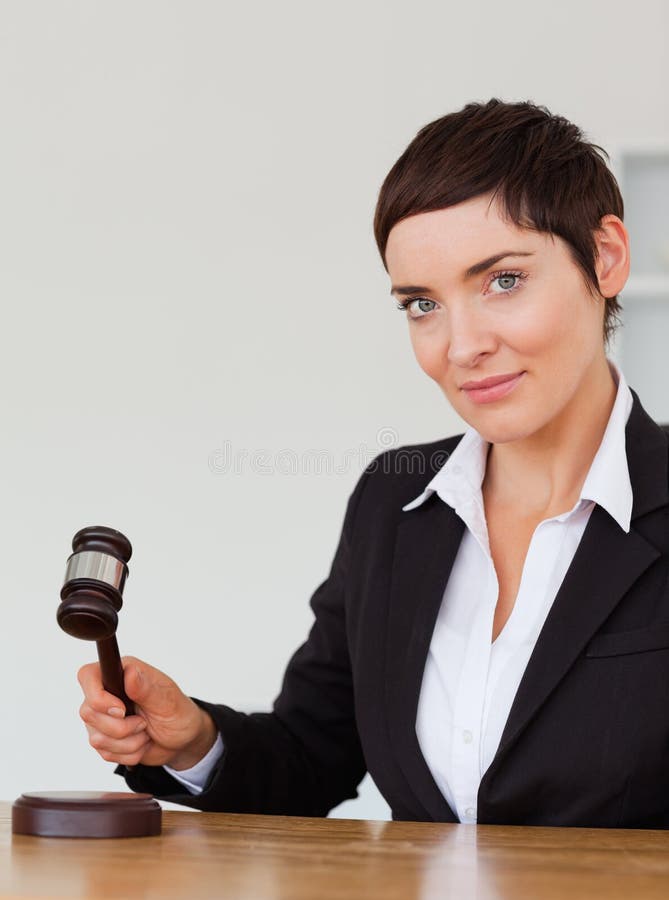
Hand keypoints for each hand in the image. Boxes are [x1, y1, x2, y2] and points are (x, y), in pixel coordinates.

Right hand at [78, 655, 217, 769]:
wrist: (181, 739)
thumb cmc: (178, 712)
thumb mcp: (167, 699)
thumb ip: (146, 688)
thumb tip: (129, 673)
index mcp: (121, 673)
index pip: (88, 675)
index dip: (97, 696)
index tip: (121, 710)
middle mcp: (106, 693)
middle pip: (88, 712)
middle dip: (121, 727)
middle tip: (143, 723)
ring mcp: (102, 717)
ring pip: (96, 738)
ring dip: (128, 743)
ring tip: (145, 732)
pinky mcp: (104, 738)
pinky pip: (104, 754)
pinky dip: (128, 754)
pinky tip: (141, 743)